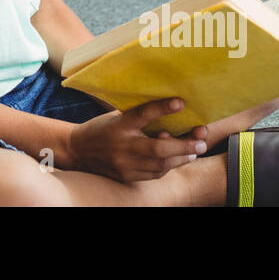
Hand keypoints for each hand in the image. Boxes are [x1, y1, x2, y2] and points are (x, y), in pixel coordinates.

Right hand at [65, 97, 207, 181]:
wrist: (77, 150)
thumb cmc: (102, 128)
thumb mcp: (116, 117)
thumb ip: (139, 117)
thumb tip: (169, 112)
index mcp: (119, 124)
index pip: (142, 114)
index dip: (162, 108)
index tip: (181, 102)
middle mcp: (121, 145)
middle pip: (158, 148)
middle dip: (184, 145)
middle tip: (201, 141)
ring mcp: (124, 164)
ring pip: (160, 165)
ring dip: (181, 158)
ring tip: (194, 150)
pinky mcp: (126, 177)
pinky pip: (154, 174)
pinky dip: (168, 167)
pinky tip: (177, 159)